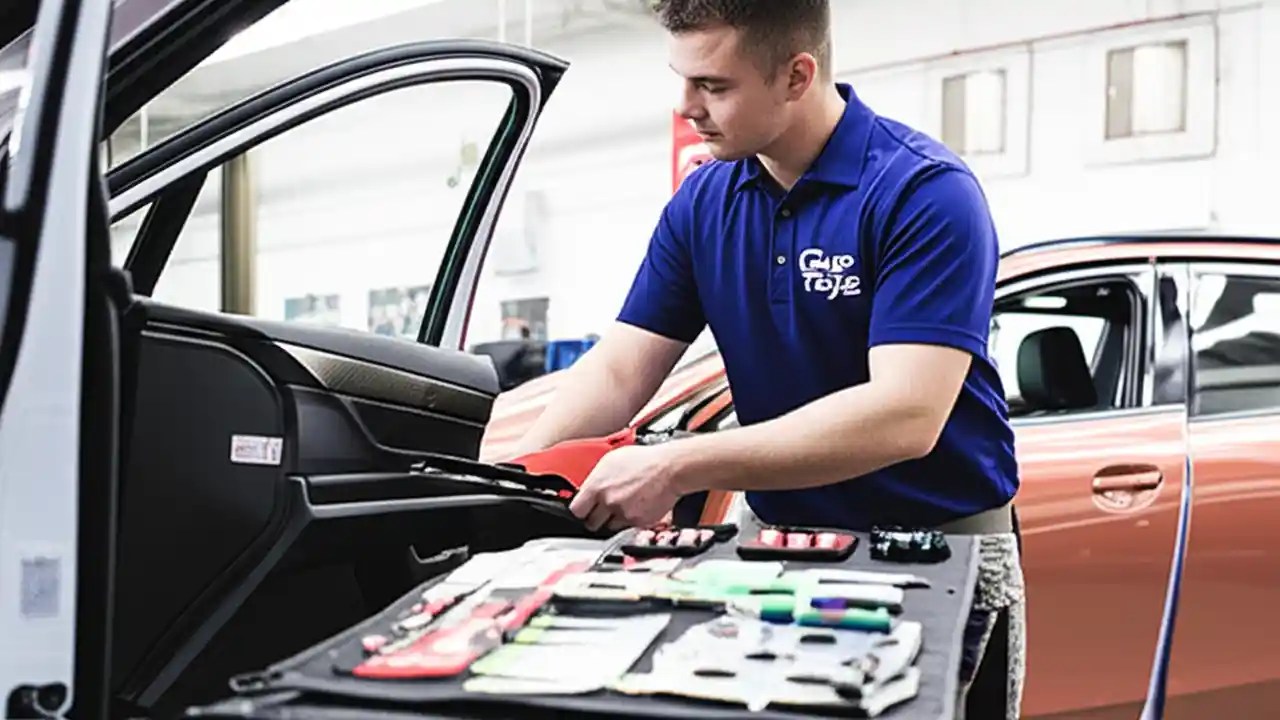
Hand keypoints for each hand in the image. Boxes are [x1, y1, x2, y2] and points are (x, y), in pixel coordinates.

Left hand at [569, 445, 683, 531]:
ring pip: (610, 526)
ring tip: (625, 504)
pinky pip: (628, 527)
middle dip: (596, 518)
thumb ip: (595, 479)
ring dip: (614, 519)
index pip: (576, 511)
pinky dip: (631, 520)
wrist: (669, 468)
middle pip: (591, 523)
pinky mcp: (638, 522)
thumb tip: (586, 490)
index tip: (584, 510)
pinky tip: (636, 506)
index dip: (581, 511)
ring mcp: (623, 514)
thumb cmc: (643, 460)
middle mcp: (608, 502)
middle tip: (604, 510)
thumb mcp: (611, 461)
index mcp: (597, 486)